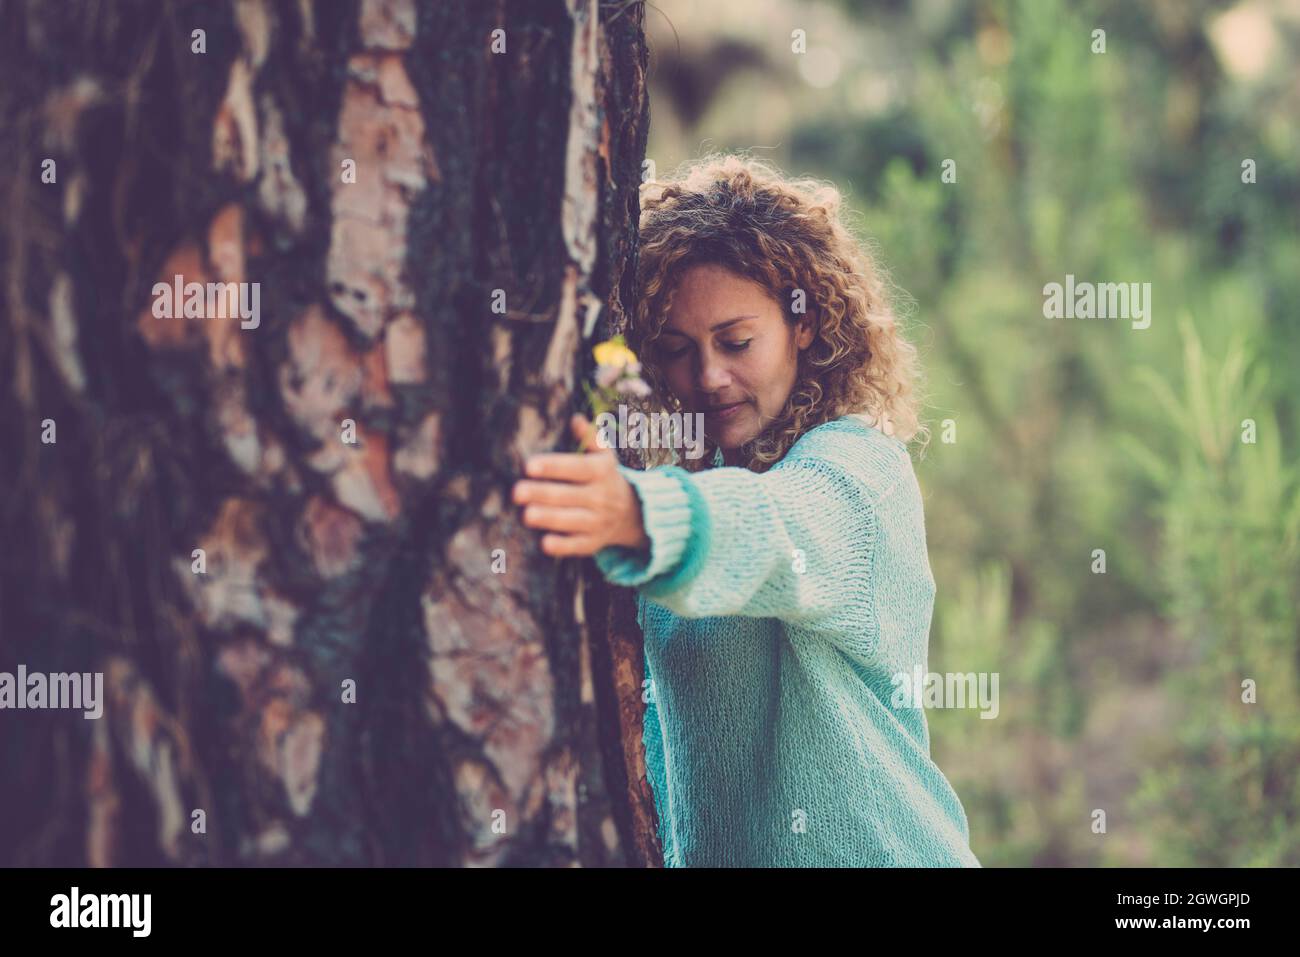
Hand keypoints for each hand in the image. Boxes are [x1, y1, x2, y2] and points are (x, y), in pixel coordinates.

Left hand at [513, 414, 649, 556]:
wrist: (632, 513)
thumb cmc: (605, 477)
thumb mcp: (603, 455)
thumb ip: (590, 437)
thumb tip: (576, 419)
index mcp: (601, 472)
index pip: (576, 468)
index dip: (553, 467)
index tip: (529, 466)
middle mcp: (601, 497)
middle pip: (568, 495)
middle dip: (542, 494)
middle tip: (517, 492)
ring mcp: (598, 521)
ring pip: (571, 521)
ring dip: (549, 518)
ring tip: (526, 515)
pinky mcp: (593, 542)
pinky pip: (577, 546)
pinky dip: (563, 546)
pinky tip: (545, 543)